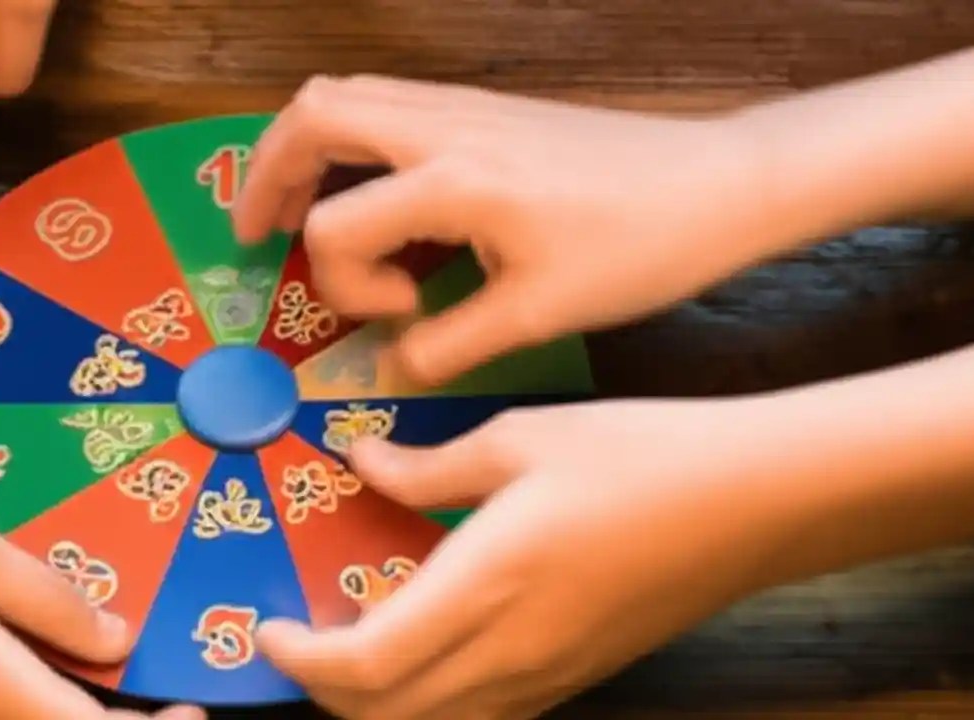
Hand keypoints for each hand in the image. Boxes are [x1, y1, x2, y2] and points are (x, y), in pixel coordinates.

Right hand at [233, 75, 780, 386]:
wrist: (718, 184)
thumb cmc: (640, 248)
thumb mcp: (539, 314)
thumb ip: (448, 346)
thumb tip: (394, 370)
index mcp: (454, 181)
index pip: (337, 226)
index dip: (347, 286)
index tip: (401, 315)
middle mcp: (446, 126)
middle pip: (312, 116)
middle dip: (266, 175)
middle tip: (255, 232)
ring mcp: (465, 105)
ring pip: (346, 95)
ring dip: (305, 148)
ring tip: (294, 206)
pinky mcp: (486, 105)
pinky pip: (389, 101)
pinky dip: (352, 137)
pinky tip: (371, 187)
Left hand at [255, 398, 793, 718]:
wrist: (751, 504)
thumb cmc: (638, 457)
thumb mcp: (522, 439)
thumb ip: (428, 466)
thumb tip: (362, 460)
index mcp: (485, 587)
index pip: (364, 665)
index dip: (301, 660)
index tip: (268, 628)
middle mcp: (509, 654)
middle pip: (386, 713)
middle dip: (324, 688)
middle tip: (298, 631)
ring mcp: (546, 677)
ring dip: (375, 699)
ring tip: (356, 636)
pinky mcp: (575, 678)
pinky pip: (481, 714)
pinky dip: (429, 698)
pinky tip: (430, 640)